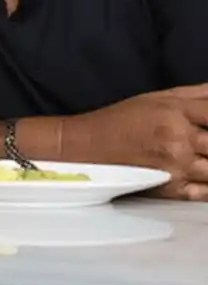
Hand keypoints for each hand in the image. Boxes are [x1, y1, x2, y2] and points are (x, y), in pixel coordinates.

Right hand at [64, 84, 207, 199]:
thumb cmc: (122, 120)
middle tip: (205, 143)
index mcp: (176, 111)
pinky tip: (204, 174)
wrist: (87, 148)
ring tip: (203, 155)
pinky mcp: (173, 190)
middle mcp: (179, 139)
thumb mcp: (158, 98)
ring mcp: (178, 167)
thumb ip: (198, 94)